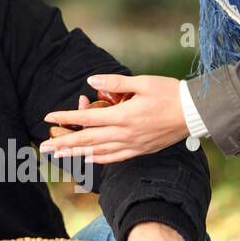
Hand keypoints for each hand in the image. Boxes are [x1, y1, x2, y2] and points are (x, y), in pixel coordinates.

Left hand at [39, 74, 189, 162]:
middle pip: (87, 140)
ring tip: (59, 155)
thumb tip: (90, 81)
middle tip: (44, 146)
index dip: (67, 117)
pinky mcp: (140, 150)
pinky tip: (88, 158)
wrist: (194, 113)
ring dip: (76, 153)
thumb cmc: (170, 93)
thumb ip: (115, 83)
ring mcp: (132, 145)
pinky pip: (114, 158)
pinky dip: (98, 159)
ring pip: (98, 151)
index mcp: (122, 115)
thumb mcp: (142, 82)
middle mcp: (124, 134)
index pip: (87, 118)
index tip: (49, 117)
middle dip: (63, 143)